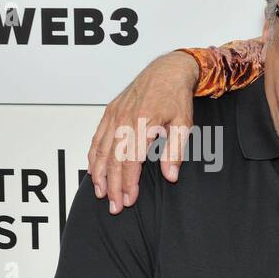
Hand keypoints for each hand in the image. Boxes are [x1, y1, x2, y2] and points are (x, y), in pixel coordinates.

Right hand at [88, 51, 199, 213]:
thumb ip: (175, 152)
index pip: (131, 161)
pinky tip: (94, 171)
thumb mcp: (184, 125)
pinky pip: (97, 138)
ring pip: (101, 151)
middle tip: (114, 207)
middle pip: (113, 160)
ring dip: (99, 175)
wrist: (166, 71)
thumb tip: (170, 176)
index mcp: (143, 123)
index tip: (128, 200)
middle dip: (112, 186)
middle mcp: (124, 120)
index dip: (128, 184)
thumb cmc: (176, 97)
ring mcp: (114, 116)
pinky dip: (94, 157)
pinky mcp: (109, 113)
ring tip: (101, 194)